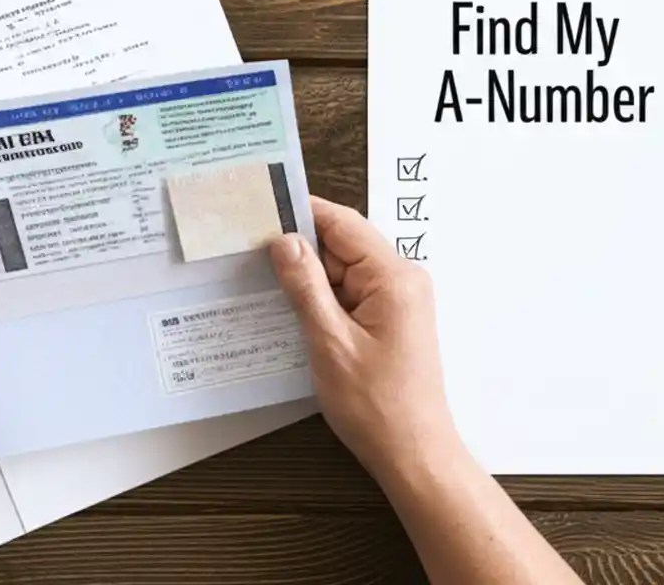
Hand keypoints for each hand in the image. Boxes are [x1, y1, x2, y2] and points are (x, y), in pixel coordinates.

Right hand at [269, 196, 458, 479]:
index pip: (343, 224)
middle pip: (343, 244)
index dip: (301, 213)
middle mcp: (402, 280)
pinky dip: (322, 298)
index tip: (260, 209)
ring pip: (344, 270)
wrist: (414, 453)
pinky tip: (291, 309)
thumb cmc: (377, 406)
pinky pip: (351, 294)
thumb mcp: (330, 343)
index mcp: (394, 278)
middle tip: (248, 249)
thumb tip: (284, 241)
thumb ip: (306, 288)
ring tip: (261, 280)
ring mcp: (399, 300)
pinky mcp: (391, 319)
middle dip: (299, 247)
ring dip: (308, 276)